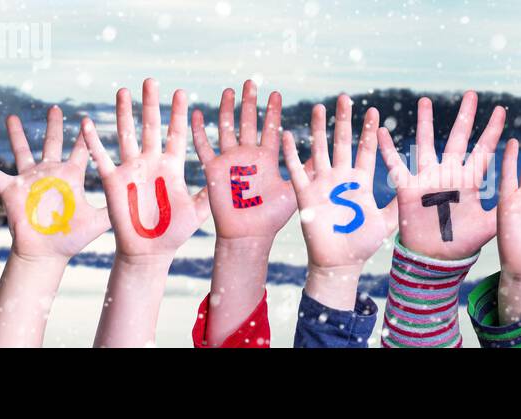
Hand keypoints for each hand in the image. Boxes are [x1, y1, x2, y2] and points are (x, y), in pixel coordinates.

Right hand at [0, 106, 109, 260]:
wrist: (46, 254)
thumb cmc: (72, 238)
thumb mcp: (98, 221)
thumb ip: (116, 207)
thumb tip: (141, 201)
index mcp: (71, 177)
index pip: (81, 150)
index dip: (84, 135)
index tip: (87, 117)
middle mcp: (50, 173)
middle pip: (52, 143)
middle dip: (53, 126)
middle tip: (55, 107)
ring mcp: (30, 180)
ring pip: (22, 151)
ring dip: (17, 135)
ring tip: (12, 116)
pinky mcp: (11, 191)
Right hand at [81, 79, 210, 259]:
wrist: (149, 252)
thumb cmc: (175, 233)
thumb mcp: (198, 211)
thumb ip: (210, 192)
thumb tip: (228, 176)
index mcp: (172, 167)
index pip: (176, 134)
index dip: (178, 114)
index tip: (181, 92)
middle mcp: (152, 163)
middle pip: (151, 127)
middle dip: (151, 104)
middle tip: (151, 80)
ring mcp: (132, 170)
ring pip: (127, 135)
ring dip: (124, 113)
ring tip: (123, 91)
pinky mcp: (113, 181)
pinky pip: (101, 158)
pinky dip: (94, 141)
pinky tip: (86, 122)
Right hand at [191, 80, 298, 240]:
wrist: (248, 235)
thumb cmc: (272, 217)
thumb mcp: (294, 189)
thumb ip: (305, 169)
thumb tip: (325, 152)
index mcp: (266, 158)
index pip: (269, 128)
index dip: (272, 111)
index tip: (276, 92)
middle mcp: (247, 156)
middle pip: (247, 122)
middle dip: (249, 102)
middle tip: (251, 82)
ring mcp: (229, 161)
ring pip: (226, 128)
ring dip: (226, 110)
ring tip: (228, 90)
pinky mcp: (213, 170)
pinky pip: (203, 147)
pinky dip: (199, 131)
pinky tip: (195, 113)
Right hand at [282, 95, 397, 308]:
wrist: (339, 264)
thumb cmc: (363, 244)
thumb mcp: (387, 221)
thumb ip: (399, 203)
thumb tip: (421, 188)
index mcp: (360, 182)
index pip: (365, 150)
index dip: (369, 131)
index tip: (373, 110)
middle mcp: (341, 178)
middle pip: (342, 143)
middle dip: (344, 120)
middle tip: (344, 97)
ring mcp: (322, 185)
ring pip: (320, 150)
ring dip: (318, 129)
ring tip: (319, 107)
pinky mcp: (306, 196)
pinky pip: (297, 171)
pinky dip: (292, 154)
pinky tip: (287, 135)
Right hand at [378, 91, 503, 259]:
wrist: (434, 260)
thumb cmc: (461, 244)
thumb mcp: (488, 227)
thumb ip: (504, 212)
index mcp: (469, 181)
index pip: (483, 150)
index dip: (492, 131)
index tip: (502, 110)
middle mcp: (449, 175)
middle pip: (458, 138)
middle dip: (465, 116)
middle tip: (471, 93)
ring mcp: (428, 180)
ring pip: (426, 144)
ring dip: (425, 123)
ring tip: (424, 100)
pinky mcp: (408, 189)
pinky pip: (395, 165)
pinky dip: (387, 149)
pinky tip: (380, 131)